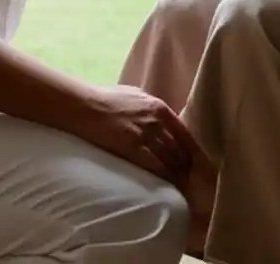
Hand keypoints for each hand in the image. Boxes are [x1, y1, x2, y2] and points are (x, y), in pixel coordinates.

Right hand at [78, 85, 201, 185]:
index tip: (193, 161)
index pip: (184, 132)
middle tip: (188, 178)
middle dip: (185, 165)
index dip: (190, 149)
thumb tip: (158, 114)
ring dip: (176, 173)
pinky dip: (164, 176)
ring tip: (180, 185)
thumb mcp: (135, 94)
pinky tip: (167, 184)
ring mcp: (146, 134)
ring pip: (170, 158)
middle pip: (179, 148)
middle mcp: (157, 121)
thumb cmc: (106, 98)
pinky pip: (156, 165)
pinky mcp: (133, 147)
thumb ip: (149, 106)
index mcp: (159, 107)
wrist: (85, 106)